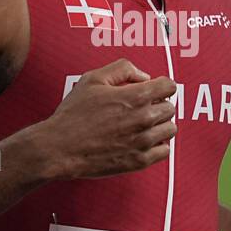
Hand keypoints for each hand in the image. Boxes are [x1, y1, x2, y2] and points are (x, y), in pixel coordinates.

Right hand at [35, 58, 177, 179]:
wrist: (60, 147)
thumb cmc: (73, 115)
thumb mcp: (93, 79)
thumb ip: (122, 69)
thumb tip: (143, 76)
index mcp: (136, 97)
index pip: (169, 86)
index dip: (161, 85)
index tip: (154, 89)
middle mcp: (144, 119)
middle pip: (171, 107)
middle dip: (159, 104)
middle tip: (143, 107)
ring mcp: (143, 141)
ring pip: (170, 129)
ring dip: (160, 124)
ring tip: (143, 124)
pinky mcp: (140, 161)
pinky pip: (165, 151)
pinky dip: (158, 145)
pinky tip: (143, 140)